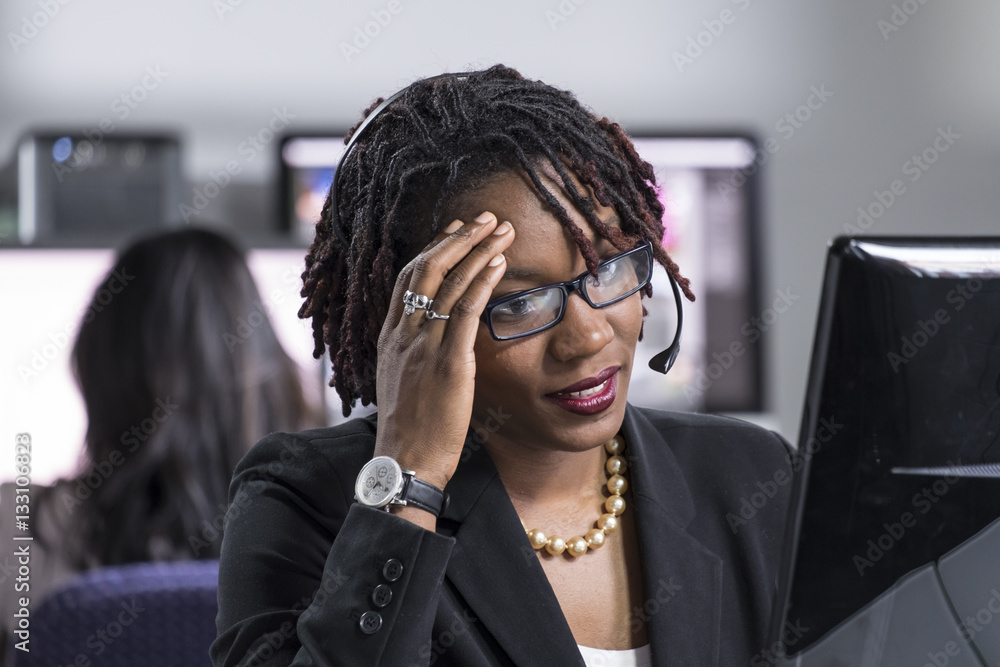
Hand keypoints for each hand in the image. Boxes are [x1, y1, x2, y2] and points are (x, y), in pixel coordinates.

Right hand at [373, 211, 513, 495]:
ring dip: (477, 250)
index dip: (433, 249)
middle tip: (484, 216)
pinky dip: (482, 282)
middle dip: (458, 237)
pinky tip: (499, 263)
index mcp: (390, 337)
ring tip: (500, 228)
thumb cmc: (409, 430)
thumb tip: (433, 339)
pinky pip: (464, 312)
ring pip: (449, 283)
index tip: (455, 229)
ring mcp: (423, 346)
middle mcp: (403, 334)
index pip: (409, 278)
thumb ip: (414, 354)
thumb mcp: (402, 383)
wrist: (404, 463)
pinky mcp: (447, 363)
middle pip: (427, 269)